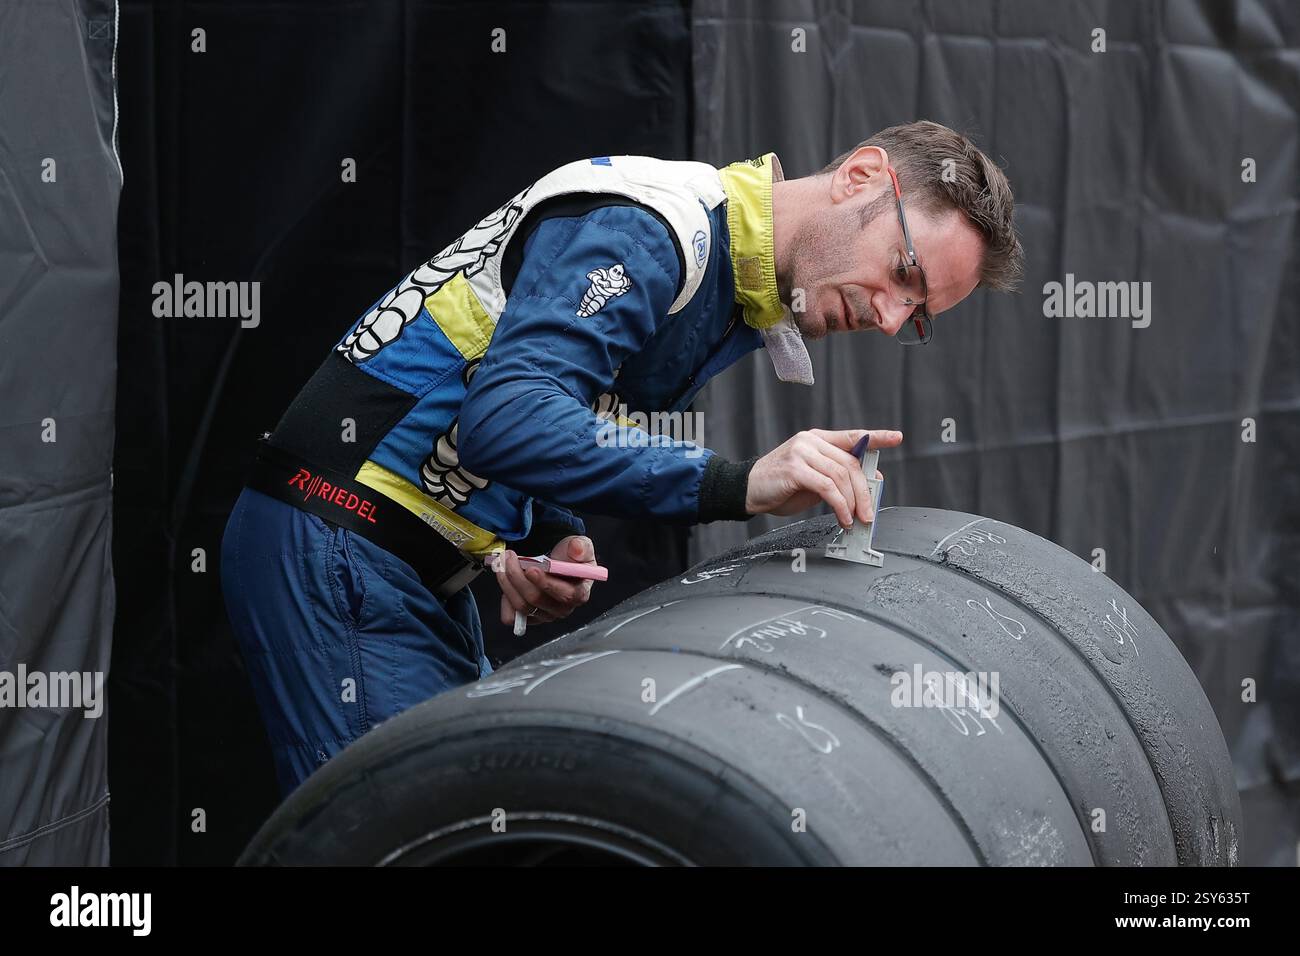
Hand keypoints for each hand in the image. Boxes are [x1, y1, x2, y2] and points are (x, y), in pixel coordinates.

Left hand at [494, 535, 596, 627]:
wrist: (558, 563)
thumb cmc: (570, 558)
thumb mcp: (580, 546)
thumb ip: (581, 546)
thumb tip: (577, 548)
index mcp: (579, 593)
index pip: (564, 595)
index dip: (546, 583)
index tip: (531, 569)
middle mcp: (562, 609)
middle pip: (536, 599)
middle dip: (517, 576)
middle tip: (508, 557)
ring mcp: (545, 615)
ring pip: (521, 606)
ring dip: (507, 583)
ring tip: (502, 563)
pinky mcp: (530, 618)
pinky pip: (512, 616)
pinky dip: (505, 600)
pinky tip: (507, 582)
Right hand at [744, 428, 902, 528]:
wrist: (746, 490)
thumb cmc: (779, 487)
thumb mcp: (812, 480)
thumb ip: (835, 478)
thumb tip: (865, 487)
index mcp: (817, 439)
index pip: (852, 436)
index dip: (876, 437)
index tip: (896, 437)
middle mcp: (811, 441)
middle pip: (851, 464)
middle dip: (864, 492)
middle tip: (868, 513)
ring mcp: (802, 452)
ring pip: (841, 476)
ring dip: (852, 502)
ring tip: (853, 520)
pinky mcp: (795, 468)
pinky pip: (827, 487)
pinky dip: (839, 505)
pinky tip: (841, 517)